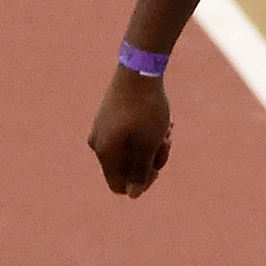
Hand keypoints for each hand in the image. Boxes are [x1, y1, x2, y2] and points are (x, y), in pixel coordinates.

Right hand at [88, 66, 171, 196]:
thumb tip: (133, 195)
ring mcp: (102, 128)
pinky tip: (162, 121)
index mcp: (105, 153)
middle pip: (126, 168)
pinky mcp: (109, 115)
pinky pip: (128, 135)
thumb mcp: (149, 145)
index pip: (119, 186)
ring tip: (167, 129)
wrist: (139, 69)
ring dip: (151, 145)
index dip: (140, 184)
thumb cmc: (146, 110)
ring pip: (130, 150)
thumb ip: (140, 172)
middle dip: (149, 160)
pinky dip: (145, 133)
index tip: (156, 168)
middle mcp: (98, 143)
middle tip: (165, 142)